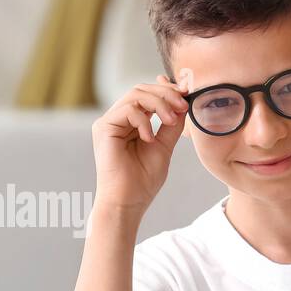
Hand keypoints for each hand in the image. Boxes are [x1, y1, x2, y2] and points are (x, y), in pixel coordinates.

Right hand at [91, 75, 189, 209]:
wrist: (127, 202)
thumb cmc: (142, 181)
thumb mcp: (164, 146)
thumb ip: (171, 124)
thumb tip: (182, 102)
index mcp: (130, 123)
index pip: (147, 94)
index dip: (166, 89)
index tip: (186, 93)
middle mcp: (117, 119)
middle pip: (141, 89)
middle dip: (166, 93)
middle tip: (183, 105)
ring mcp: (108, 122)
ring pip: (135, 94)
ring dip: (159, 104)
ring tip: (170, 121)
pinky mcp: (103, 128)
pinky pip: (128, 110)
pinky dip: (144, 121)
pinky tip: (149, 138)